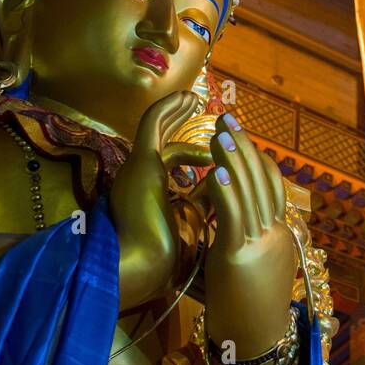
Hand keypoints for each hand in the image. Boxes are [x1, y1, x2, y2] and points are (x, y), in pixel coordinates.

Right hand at [110, 90, 204, 307]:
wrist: (141, 265)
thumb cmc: (165, 255)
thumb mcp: (193, 221)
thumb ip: (206, 201)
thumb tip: (226, 183)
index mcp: (150, 193)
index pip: (172, 164)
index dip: (194, 155)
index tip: (215, 151)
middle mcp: (140, 177)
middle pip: (163, 140)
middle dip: (180, 123)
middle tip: (197, 106)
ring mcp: (139, 167)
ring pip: (158, 129)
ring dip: (176, 111)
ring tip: (194, 99)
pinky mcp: (142, 160)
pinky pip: (153, 124)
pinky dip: (168, 108)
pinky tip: (187, 98)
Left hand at [200, 115, 295, 359]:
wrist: (255, 345)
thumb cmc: (248, 315)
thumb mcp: (251, 271)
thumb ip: (243, 245)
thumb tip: (230, 233)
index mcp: (277, 236)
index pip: (271, 186)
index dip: (256, 159)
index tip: (239, 138)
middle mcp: (273, 234)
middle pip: (262, 180)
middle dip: (243, 147)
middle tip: (227, 119)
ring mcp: (260, 243)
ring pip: (249, 191)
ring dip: (233, 158)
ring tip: (220, 132)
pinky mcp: (239, 256)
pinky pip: (234, 216)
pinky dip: (227, 190)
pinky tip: (217, 171)